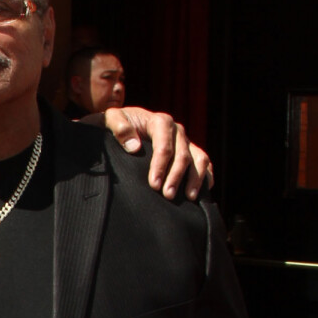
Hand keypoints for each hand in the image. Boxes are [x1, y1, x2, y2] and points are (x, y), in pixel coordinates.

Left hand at [98, 106, 212, 201]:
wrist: (123, 124)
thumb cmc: (115, 124)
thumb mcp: (110, 119)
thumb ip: (119, 127)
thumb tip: (134, 147)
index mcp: (160, 122)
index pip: (164, 146)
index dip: (160, 166)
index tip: (153, 185)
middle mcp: (177, 130)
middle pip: (182, 155)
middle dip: (176, 176)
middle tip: (168, 196)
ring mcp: (185, 141)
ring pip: (199, 159)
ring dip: (195, 179)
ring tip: (189, 198)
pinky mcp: (190, 151)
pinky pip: (203, 163)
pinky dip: (206, 176)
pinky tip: (200, 193)